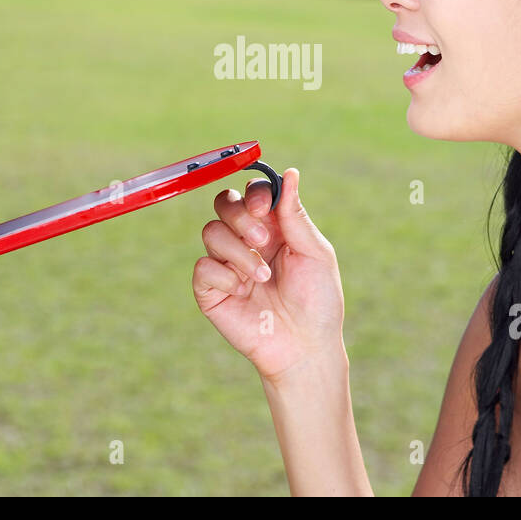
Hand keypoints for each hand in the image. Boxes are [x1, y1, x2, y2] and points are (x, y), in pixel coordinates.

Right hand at [192, 167, 344, 383]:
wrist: (304, 346)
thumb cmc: (317, 301)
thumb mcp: (314, 253)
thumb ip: (295, 215)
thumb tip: (290, 173)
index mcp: (273, 227)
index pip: (252, 193)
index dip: (253, 194)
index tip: (263, 208)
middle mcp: (247, 241)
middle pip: (224, 203)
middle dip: (240, 216)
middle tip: (262, 239)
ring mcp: (227, 264)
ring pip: (211, 232)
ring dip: (238, 251)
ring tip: (262, 277)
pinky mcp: (211, 290)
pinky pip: (203, 267)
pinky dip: (223, 275)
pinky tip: (242, 292)